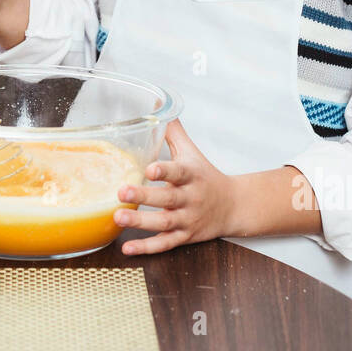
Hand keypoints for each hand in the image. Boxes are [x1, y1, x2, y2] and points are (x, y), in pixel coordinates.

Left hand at [114, 118, 236, 254]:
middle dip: (144, 196)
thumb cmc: (206, 176)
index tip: (149, 169)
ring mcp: (188, 219)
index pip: (178, 172)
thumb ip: (173, 131)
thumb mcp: (192, 152)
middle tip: (121, 192)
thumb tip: (157, 103)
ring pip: (165, 223)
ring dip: (141, 222)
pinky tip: (127, 247)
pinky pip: (165, 244)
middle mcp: (190, 198)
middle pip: (168, 198)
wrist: (233, 206)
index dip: (164, 171)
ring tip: (118, 217)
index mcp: (191, 175)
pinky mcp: (184, 237)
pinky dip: (146, 247)